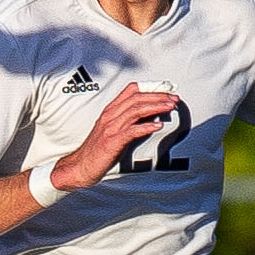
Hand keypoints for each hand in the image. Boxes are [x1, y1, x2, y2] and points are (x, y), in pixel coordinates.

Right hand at [49, 84, 181, 193]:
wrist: (80, 166)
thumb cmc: (97, 150)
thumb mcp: (112, 129)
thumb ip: (128, 120)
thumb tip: (150, 115)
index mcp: (110, 111)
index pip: (131, 91)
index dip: (151, 89)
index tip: (167, 92)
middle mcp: (110, 116)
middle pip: (137, 99)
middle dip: (158, 97)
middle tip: (174, 99)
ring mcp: (110, 128)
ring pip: (136, 111)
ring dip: (156, 107)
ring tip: (170, 107)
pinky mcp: (112, 142)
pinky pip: (132, 130)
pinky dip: (146, 126)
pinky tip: (158, 125)